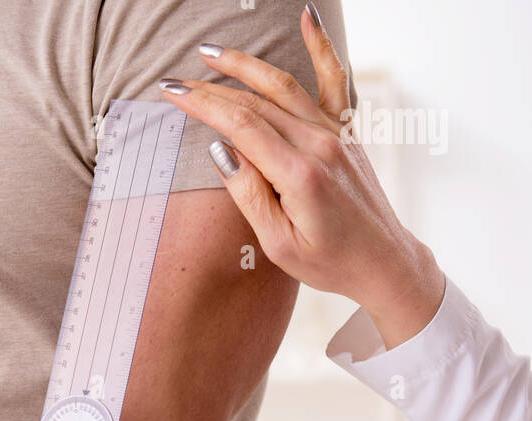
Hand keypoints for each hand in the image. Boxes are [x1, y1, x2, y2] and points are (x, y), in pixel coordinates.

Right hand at [160, 6, 444, 349]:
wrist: (383, 262)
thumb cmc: (330, 262)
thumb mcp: (279, 244)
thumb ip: (249, 195)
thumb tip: (221, 150)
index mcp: (298, 175)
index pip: (240, 125)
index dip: (202, 105)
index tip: (172, 93)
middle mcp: (318, 145)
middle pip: (255, 102)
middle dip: (211, 88)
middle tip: (176, 80)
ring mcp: (335, 134)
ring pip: (283, 87)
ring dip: (245, 65)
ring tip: (211, 53)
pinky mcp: (345, 133)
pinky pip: (331, 81)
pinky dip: (321, 47)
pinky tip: (308, 18)